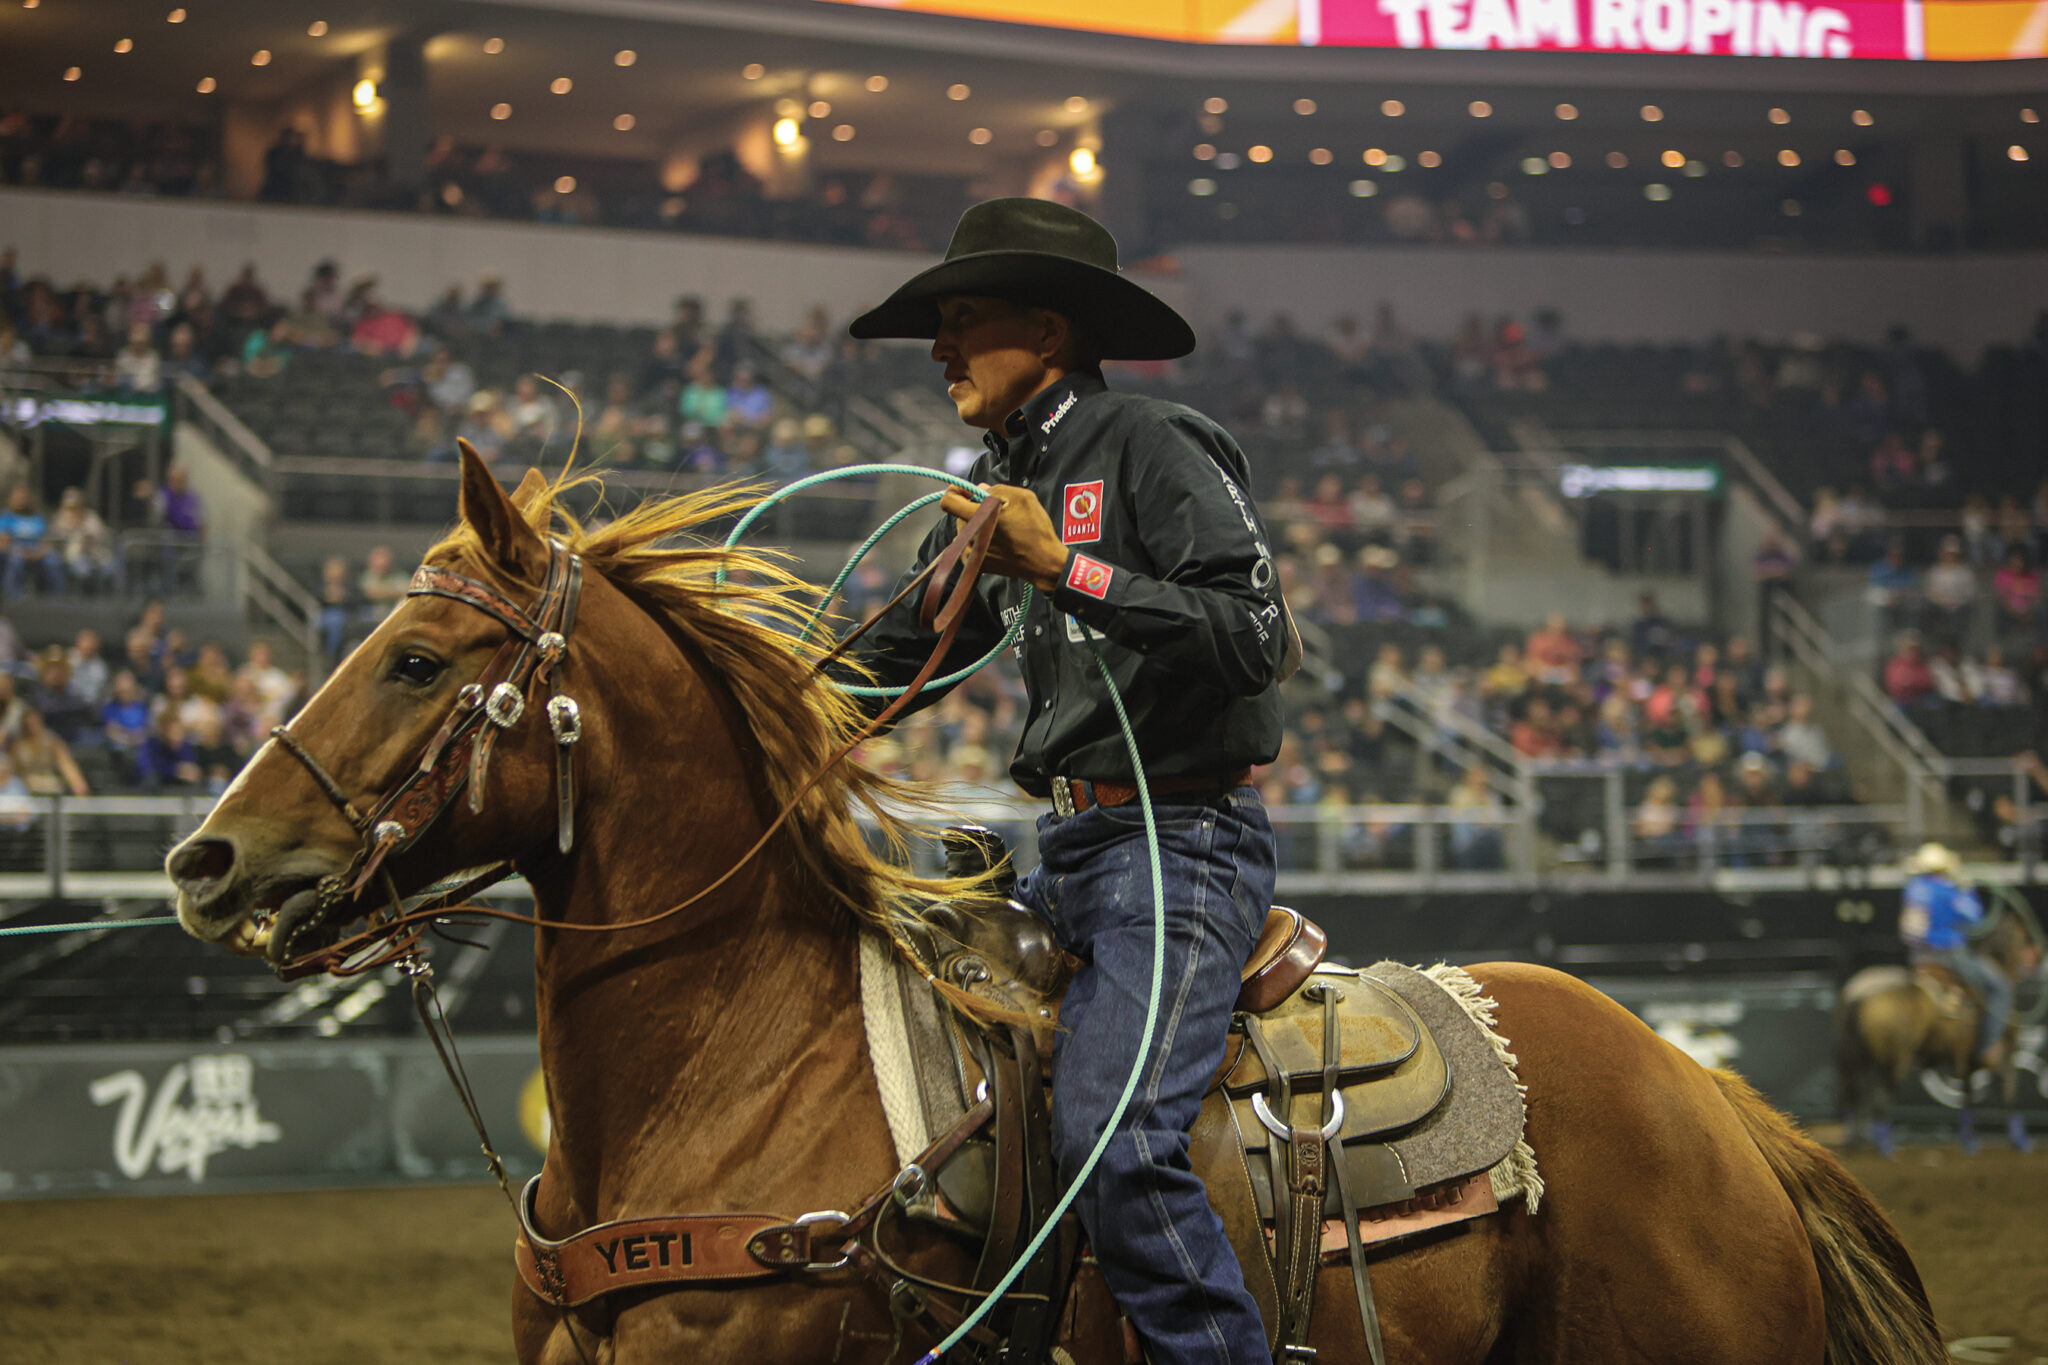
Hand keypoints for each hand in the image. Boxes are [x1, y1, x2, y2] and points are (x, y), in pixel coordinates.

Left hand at [939, 483, 1070, 591]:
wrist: (1043, 562)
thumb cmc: (1035, 528)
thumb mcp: (1022, 497)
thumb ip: (996, 489)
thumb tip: (980, 489)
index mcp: (979, 517)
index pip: (948, 502)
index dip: (955, 491)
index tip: (967, 492)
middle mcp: (970, 536)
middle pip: (959, 515)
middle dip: (973, 509)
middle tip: (995, 511)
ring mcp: (971, 553)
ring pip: (965, 530)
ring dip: (976, 525)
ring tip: (999, 528)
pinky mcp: (976, 564)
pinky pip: (968, 546)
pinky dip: (978, 540)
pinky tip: (996, 542)